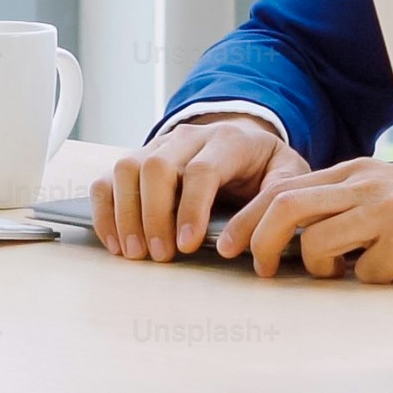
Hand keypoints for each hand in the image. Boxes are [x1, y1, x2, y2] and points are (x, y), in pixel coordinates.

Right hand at [97, 115, 306, 261]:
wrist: (245, 139)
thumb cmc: (264, 165)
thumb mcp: (287, 174)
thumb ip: (277, 197)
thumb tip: (248, 237)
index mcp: (229, 140)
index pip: (202, 170)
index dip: (191, 209)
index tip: (187, 245)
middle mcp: (189, 137)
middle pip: (157, 166)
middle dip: (154, 215)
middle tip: (160, 255)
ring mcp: (159, 145)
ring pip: (127, 167)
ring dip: (126, 214)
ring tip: (135, 253)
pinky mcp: (137, 159)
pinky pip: (108, 178)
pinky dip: (106, 210)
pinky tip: (116, 242)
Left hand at [219, 158, 392, 284]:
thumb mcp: (382, 199)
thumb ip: (343, 206)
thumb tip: (285, 236)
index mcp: (355, 172)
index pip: (284, 188)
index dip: (250, 219)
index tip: (232, 247)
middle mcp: (367, 183)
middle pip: (286, 208)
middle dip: (261, 243)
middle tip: (262, 270)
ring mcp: (387, 208)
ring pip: (318, 245)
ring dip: (324, 270)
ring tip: (352, 271)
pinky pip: (364, 273)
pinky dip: (374, 280)